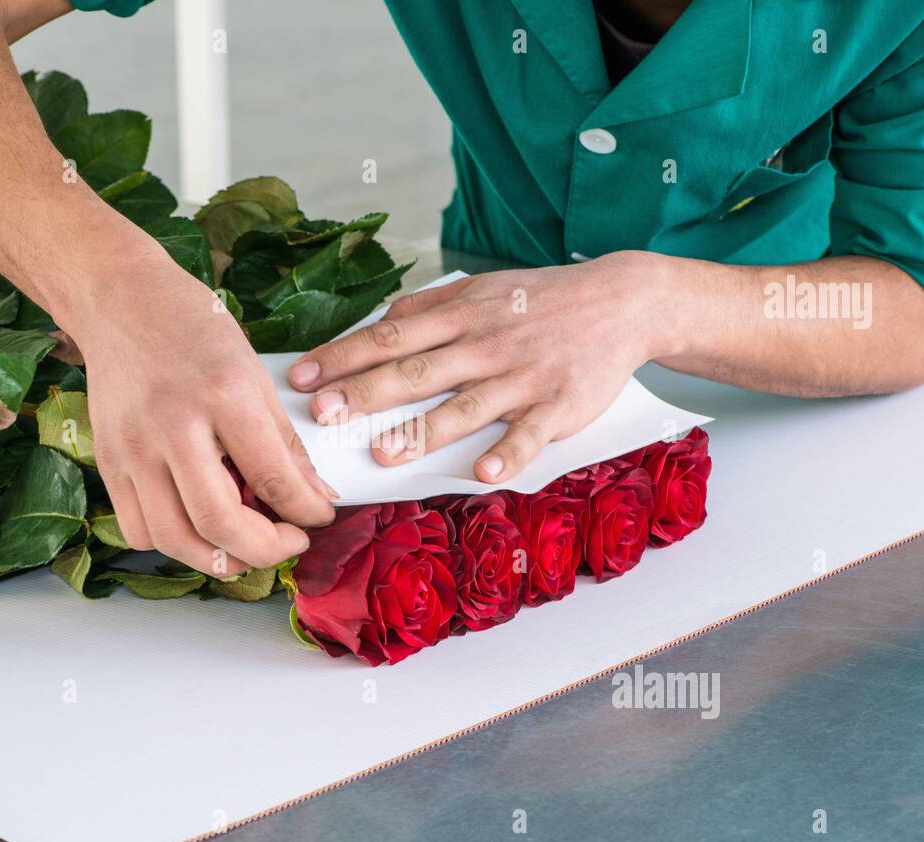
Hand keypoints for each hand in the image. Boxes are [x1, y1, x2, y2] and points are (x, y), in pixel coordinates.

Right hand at [68, 247, 336, 576]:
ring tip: (247, 547)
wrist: (120, 302)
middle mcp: (173, 426)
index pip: (273, 478)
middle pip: (219, 523)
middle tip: (288, 544)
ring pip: (174, 538)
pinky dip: (174, 544)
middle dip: (265, 551)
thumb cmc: (192, 328)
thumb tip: (315, 495)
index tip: (318, 518)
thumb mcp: (253, 373)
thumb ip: (284, 442)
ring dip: (219, 559)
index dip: (305, 512)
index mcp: (223, 396)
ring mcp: (133, 448)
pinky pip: (138, 529)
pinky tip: (200, 529)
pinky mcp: (107, 461)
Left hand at [287, 251, 665, 482]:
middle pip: (415, 371)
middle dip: (364, 393)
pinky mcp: (559, 404)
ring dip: (422, 430)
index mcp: (461, 315)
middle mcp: (485, 345)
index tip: (301, 378)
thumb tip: (380, 322)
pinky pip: (530, 432)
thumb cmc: (541, 300)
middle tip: (322, 415)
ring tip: (383, 452)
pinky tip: (482, 471)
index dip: (342, 357)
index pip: (389, 337)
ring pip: (465, 406)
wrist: (623, 300)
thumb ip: (429, 308)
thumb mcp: (481, 289)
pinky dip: (508, 451)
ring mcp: (522, 376)